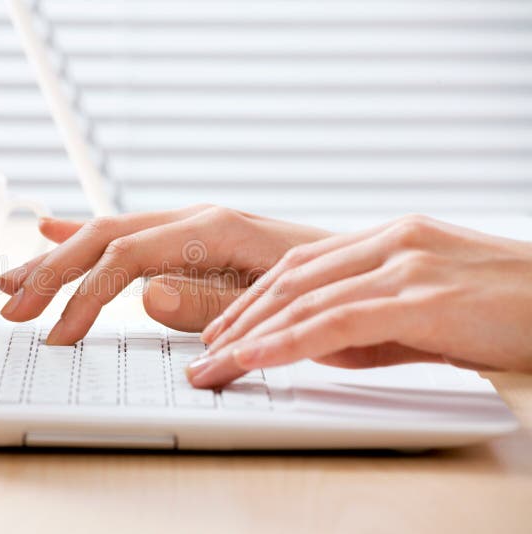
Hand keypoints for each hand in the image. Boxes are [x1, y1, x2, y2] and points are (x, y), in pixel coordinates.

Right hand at [0, 205, 330, 344]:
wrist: (365, 272)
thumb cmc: (329, 289)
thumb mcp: (275, 302)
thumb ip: (209, 300)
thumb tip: (147, 295)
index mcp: (212, 229)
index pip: (124, 258)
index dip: (84, 296)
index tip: (58, 334)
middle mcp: (197, 220)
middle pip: (105, 237)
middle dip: (52, 271)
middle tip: (10, 304)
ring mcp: (194, 227)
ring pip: (110, 234)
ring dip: (59, 257)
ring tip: (17, 277)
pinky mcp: (195, 240)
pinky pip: (131, 235)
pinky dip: (88, 236)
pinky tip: (57, 230)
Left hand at [188, 215, 531, 387]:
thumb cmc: (505, 311)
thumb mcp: (425, 311)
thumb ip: (369, 322)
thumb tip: (315, 345)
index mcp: (389, 238)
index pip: (300, 266)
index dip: (254, 299)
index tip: (224, 329)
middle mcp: (390, 241)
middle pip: (290, 278)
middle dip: (239, 317)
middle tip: (203, 353)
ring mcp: (405, 263)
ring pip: (305, 297)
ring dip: (250, 334)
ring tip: (214, 364)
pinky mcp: (421, 296)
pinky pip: (338, 319)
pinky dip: (288, 341)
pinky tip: (254, 358)